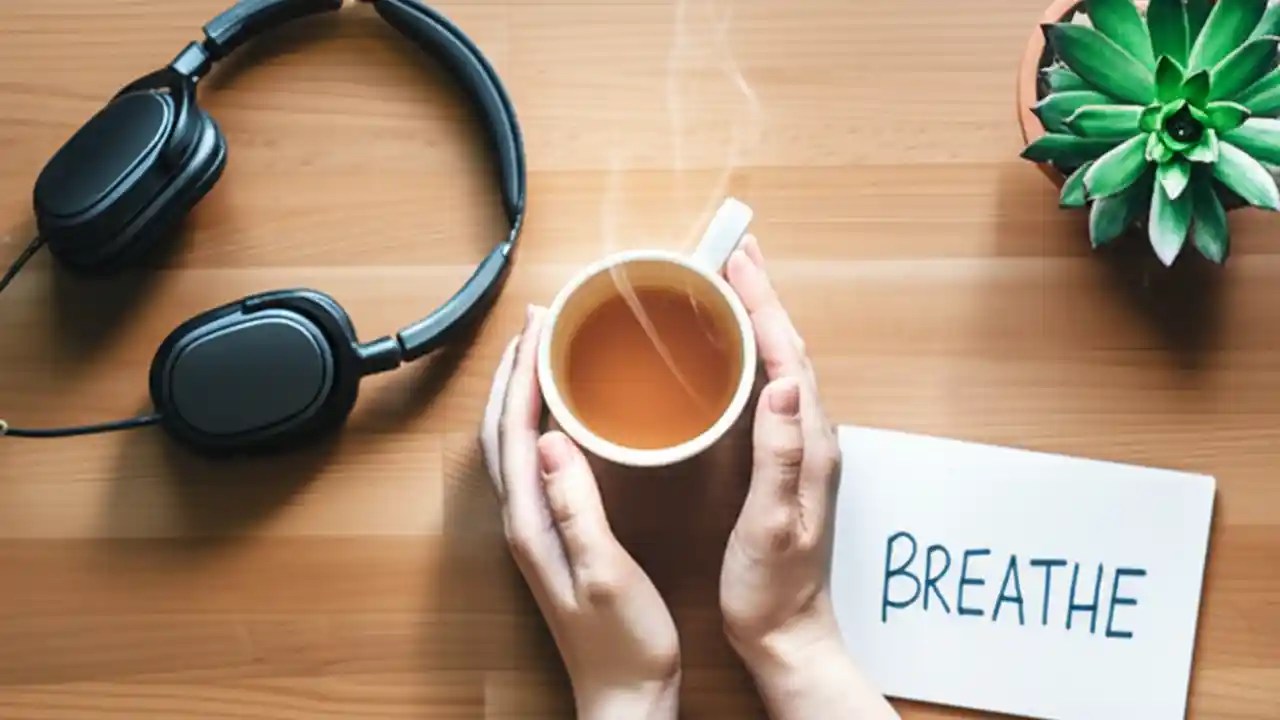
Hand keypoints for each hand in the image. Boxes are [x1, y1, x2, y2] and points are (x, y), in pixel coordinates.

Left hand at [482, 306, 680, 719]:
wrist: (625, 697)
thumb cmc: (623, 645)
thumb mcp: (605, 573)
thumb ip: (575, 507)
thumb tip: (549, 442)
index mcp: (532, 523)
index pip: (514, 432)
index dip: (523, 375)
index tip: (540, 327)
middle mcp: (524, 521)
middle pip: (502, 430)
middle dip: (514, 371)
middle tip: (538, 323)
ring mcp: (535, 529)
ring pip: (513, 444)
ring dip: (522, 394)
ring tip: (543, 354)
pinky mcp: (553, 536)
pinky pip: (534, 463)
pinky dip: (539, 423)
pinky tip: (562, 417)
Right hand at [721, 238, 896, 719]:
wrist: (789, 632)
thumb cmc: (774, 586)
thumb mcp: (773, 521)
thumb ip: (780, 453)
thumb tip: (786, 382)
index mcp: (809, 444)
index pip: (788, 355)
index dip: (761, 304)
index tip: (736, 262)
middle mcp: (811, 438)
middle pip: (790, 349)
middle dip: (762, 298)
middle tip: (734, 256)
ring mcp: (801, 450)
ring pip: (783, 366)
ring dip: (760, 322)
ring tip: (732, 289)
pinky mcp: (785, 463)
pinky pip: (773, 392)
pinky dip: (756, 358)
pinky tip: (736, 359)